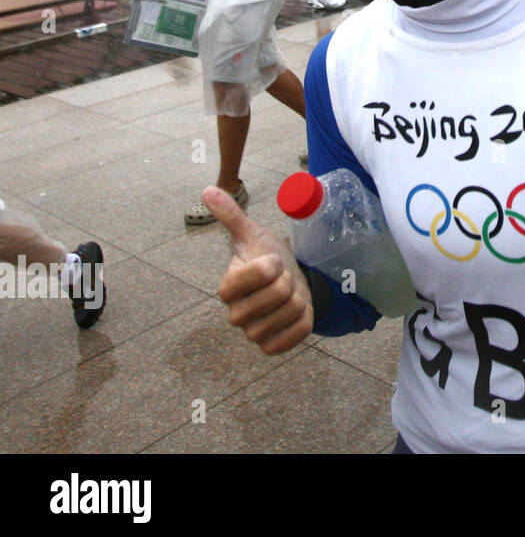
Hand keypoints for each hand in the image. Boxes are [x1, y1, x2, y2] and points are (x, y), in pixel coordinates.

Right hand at [212, 186, 313, 354]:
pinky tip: (297, 313)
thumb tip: (208, 190)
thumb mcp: (253, 236)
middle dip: (290, 281)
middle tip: (284, 279)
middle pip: (279, 293)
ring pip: (290, 312)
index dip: (272, 264)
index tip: (272, 261)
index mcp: (227, 288)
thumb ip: (231, 216)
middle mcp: (235, 314)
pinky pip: (295, 336)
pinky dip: (304, 321)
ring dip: (299, 299)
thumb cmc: (268, 259)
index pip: (258, 273)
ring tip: (290, 294)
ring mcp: (253, 333)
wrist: (288, 284)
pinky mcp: (271, 347)